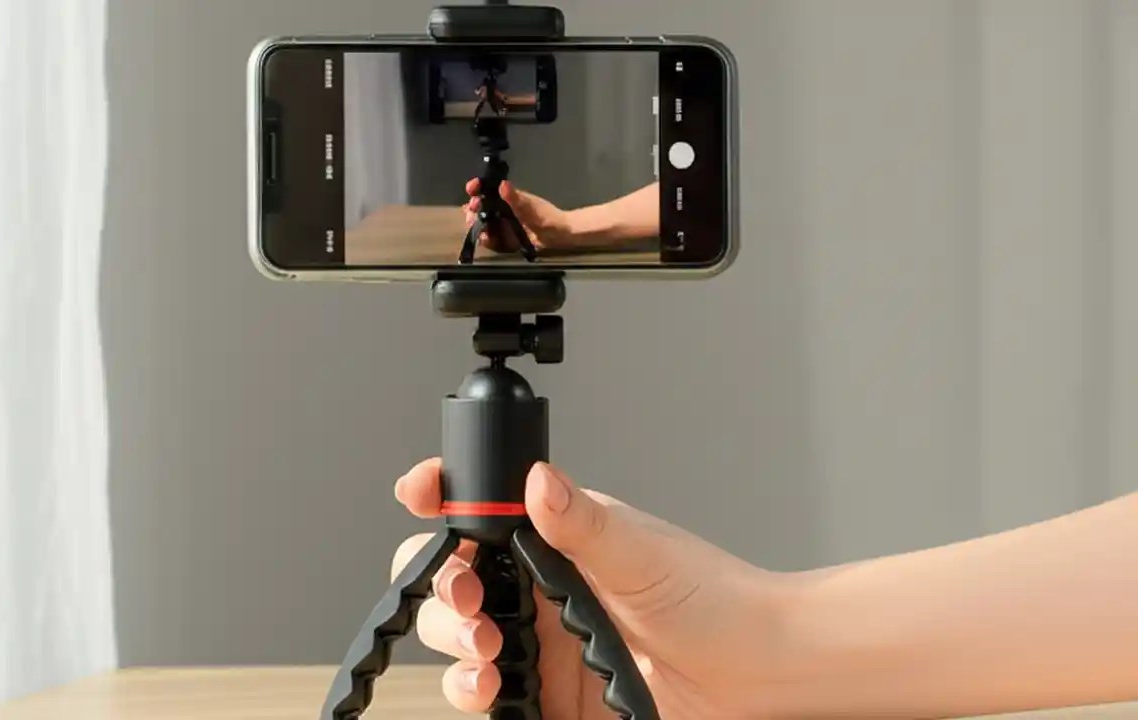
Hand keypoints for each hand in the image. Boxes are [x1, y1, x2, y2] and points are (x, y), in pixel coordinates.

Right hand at [390, 459, 795, 717]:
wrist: (758, 673)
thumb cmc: (717, 600)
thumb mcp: (644, 553)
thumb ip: (584, 522)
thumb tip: (538, 480)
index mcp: (556, 539)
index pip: (480, 508)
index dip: (441, 496)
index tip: (420, 493)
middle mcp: (539, 588)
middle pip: (451, 577)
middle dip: (440, 587)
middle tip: (469, 603)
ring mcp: (540, 642)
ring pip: (458, 638)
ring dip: (450, 643)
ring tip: (484, 654)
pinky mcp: (547, 694)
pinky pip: (489, 694)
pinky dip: (472, 692)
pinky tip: (488, 689)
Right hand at [462, 178, 573, 252]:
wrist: (559, 235)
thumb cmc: (546, 216)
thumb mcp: (529, 206)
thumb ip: (515, 197)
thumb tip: (502, 184)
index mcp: (507, 198)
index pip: (487, 190)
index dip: (477, 188)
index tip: (472, 188)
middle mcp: (503, 210)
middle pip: (481, 208)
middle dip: (473, 210)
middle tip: (472, 212)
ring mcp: (504, 226)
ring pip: (484, 225)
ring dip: (478, 226)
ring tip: (479, 228)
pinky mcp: (506, 240)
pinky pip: (493, 240)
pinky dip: (488, 240)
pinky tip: (486, 238)